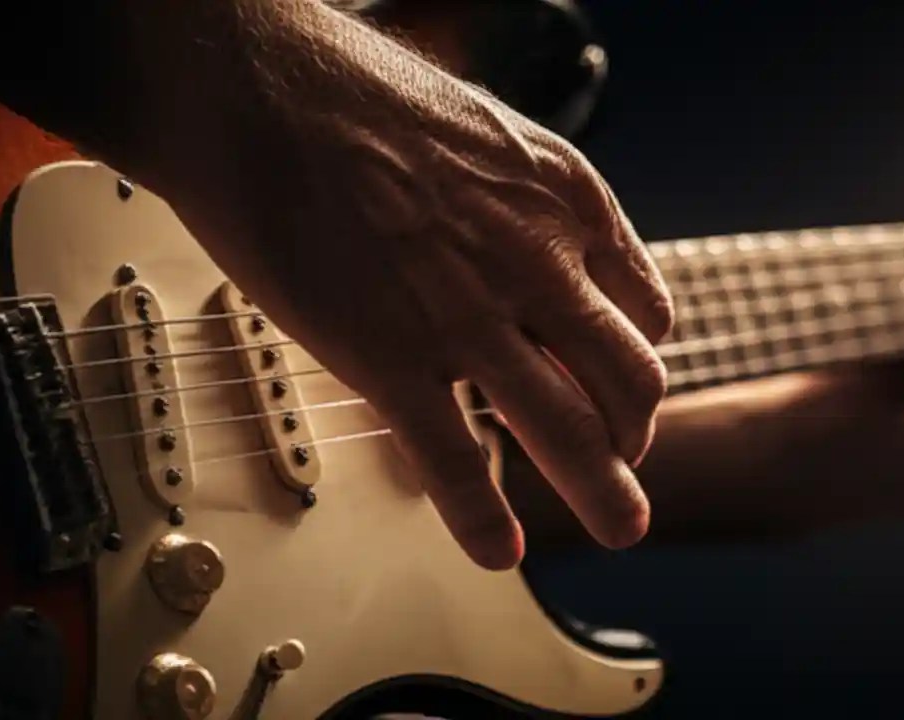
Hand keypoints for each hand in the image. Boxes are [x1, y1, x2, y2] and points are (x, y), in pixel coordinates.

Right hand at [122, 0, 671, 569]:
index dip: (637, 359)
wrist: (258, 90)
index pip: (645, 308)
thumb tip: (538, 248)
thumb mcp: (492, 133)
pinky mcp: (390, 357)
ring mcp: (468, 317)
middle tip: (630, 470)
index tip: (617, 385)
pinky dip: (483, 519)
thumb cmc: (355, 98)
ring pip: (570, 431)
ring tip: (621, 527)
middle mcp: (536, 264)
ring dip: (606, 493)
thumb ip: (531, 204)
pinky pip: (455, 462)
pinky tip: (499, 549)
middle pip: (628, 379)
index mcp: (568, 204)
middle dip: (638, 438)